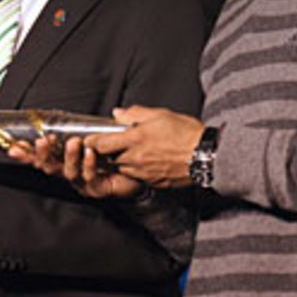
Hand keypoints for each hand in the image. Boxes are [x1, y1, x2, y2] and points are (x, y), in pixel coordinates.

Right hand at [10, 136, 149, 198]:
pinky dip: (88, 165)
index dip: (27, 154)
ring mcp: (82, 183)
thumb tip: (62, 119)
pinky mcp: (96, 189)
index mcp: (65, 160)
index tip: (15, 147)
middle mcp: (70, 172)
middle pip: (48, 167)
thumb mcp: (91, 137)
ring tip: (74, 143)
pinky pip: (88, 178)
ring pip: (68, 172)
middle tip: (43, 141)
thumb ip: (78, 129)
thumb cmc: (113, 154)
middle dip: (43, 154)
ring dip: (69, 156)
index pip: (41, 157)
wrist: (136, 171)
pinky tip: (90, 153)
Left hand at [84, 105, 202, 188]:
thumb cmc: (186, 134)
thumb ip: (135, 113)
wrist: (206, 156)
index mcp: (135, 139)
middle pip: (109, 158)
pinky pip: (137, 176)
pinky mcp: (152, 182)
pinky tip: (147, 161)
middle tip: (112, 144)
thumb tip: (118, 113)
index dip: (92, 142)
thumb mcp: (161, 114)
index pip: (101, 144)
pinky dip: (136, 170)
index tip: (90, 139)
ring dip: (122, 161)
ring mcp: (143, 172)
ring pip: (122, 168)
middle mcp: (136, 158)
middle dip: (108, 152)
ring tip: (133, 151)